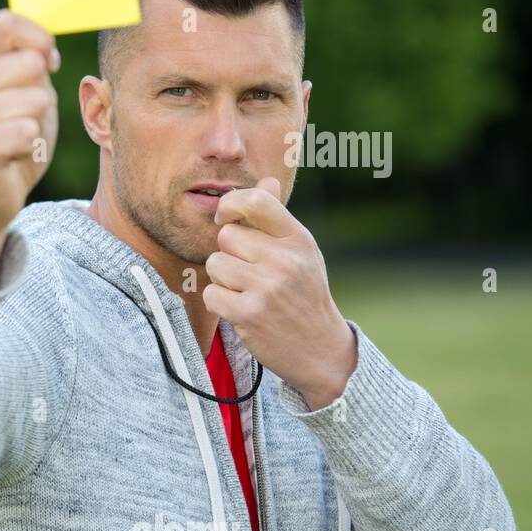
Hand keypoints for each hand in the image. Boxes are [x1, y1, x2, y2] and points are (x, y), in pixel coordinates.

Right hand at [0, 10, 59, 287]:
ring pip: (34, 99)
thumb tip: (44, 50)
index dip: (39, 39)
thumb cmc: (13, 140)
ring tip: (19, 141)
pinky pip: (25, 131)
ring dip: (38, 125)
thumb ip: (33, 63)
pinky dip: (32, 147)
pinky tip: (14, 157)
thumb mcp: (28, 92)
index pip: (7, 23)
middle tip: (27, 120)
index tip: (48, 64)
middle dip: (43, 94)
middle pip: (29, 62)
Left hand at [203, 177, 357, 409]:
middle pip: (226, 236)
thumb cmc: (304, 295)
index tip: (226, 218)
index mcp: (298, 239)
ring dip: (223, 279)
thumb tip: (266, 181)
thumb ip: (277, 219)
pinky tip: (240, 309)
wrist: (320, 349)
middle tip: (247, 272)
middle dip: (229, 253)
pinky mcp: (248, 313)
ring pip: (215, 264)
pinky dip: (219, 302)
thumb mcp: (301, 253)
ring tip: (247, 292)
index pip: (255, 201)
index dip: (231, 204)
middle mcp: (284, 260)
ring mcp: (266, 287)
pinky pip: (211, 292)